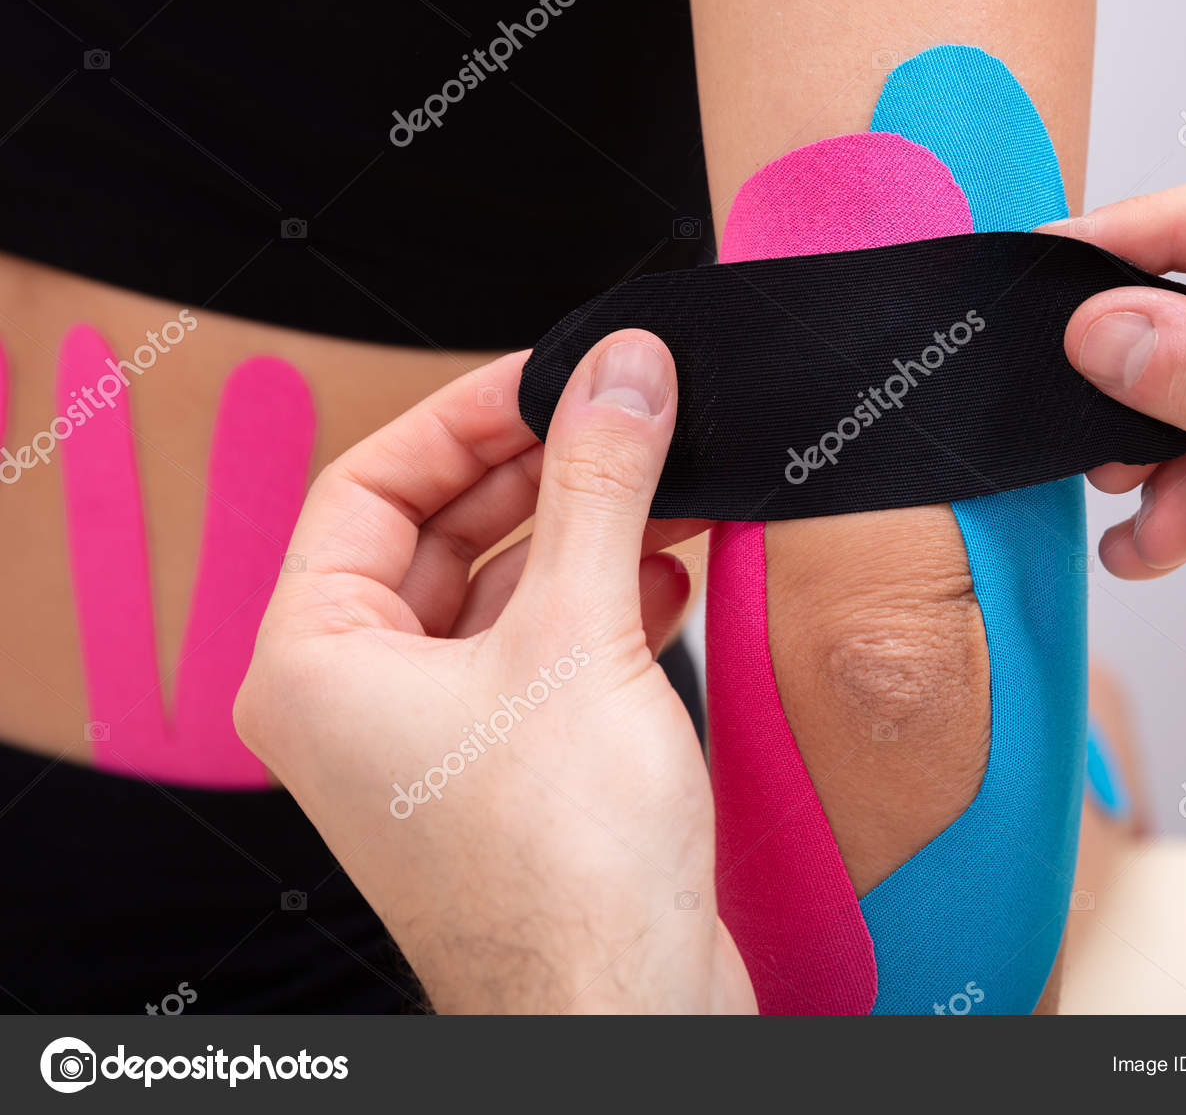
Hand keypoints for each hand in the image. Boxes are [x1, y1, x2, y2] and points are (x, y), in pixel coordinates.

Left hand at [234, 332, 752, 1013]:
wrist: (626, 1014)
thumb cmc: (566, 873)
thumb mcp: (579, 638)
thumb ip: (600, 486)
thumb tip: (622, 371)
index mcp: (317, 661)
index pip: (373, 484)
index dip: (468, 414)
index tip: (560, 372)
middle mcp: (359, 697)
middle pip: (443, 531)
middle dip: (543, 470)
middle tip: (627, 414)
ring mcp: (431, 737)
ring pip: (504, 590)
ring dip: (589, 535)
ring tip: (668, 486)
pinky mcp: (506, 766)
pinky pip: (544, 649)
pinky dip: (605, 603)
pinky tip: (668, 581)